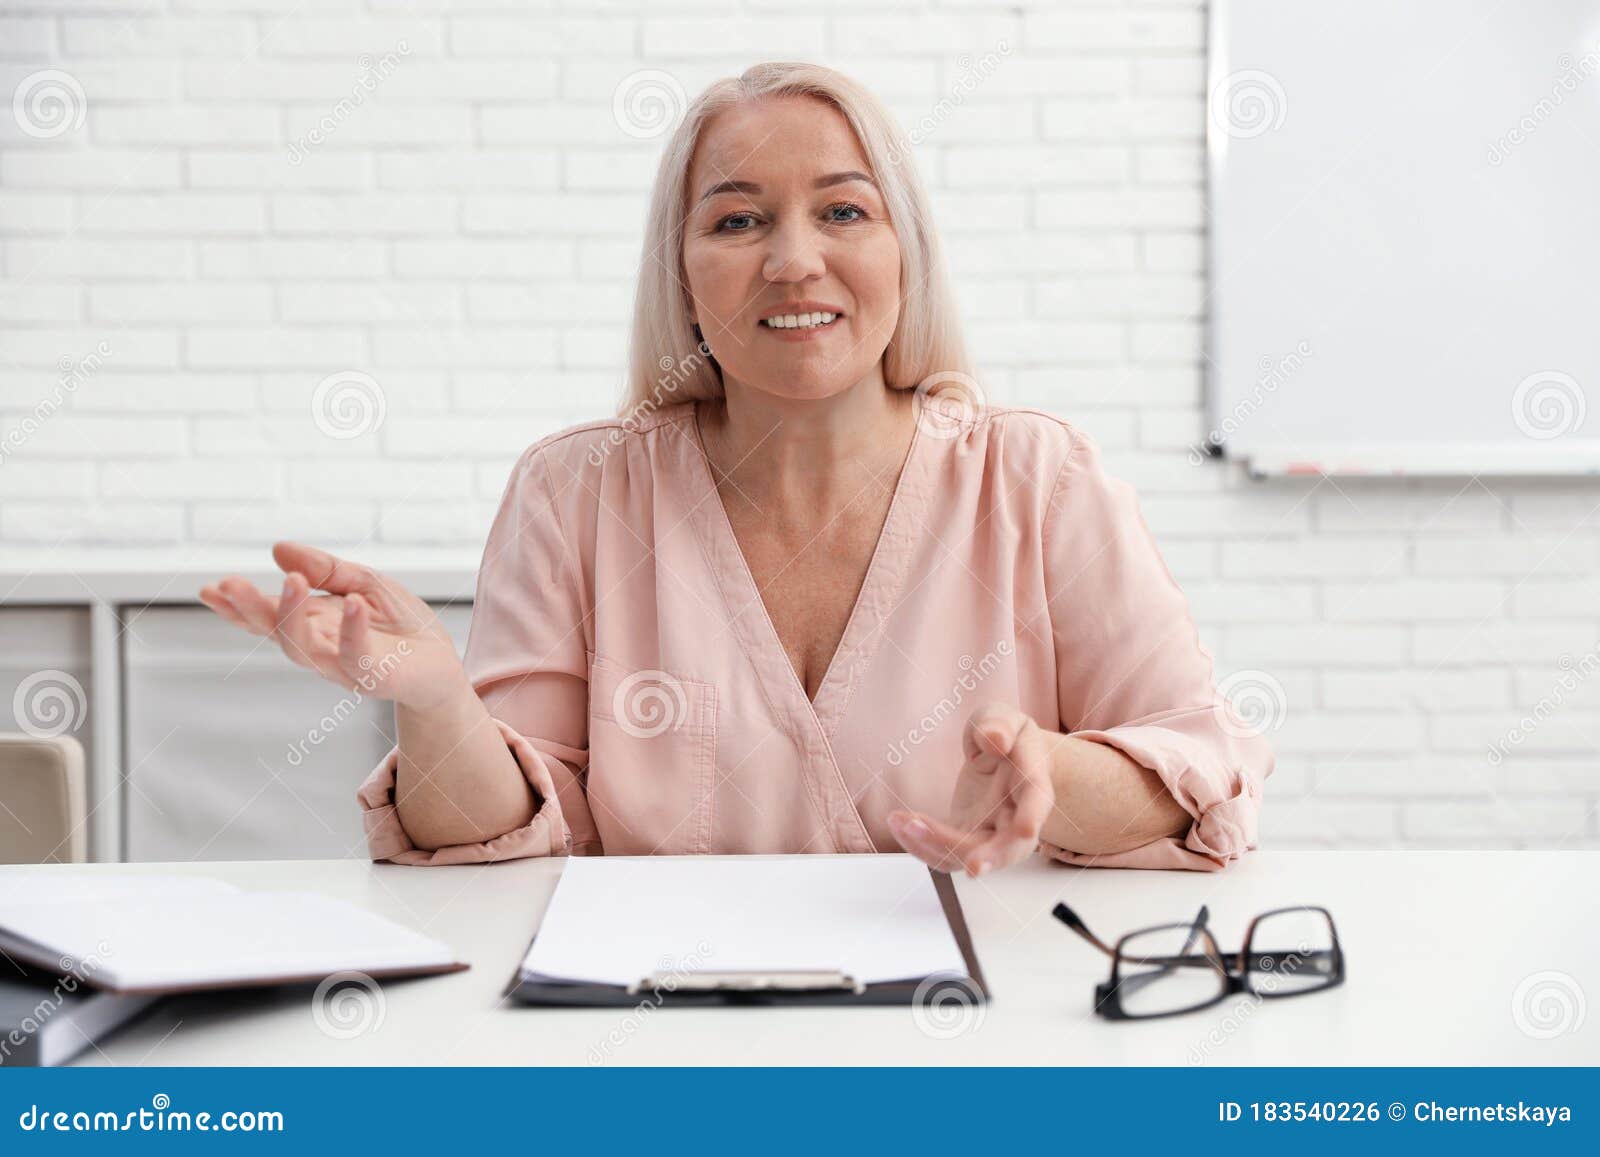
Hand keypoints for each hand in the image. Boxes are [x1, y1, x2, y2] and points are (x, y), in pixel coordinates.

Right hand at [198, 541, 467, 708]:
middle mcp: (320, 649)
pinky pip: (357, 655)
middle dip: (250, 610)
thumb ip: (326, 570)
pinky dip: (352, 629)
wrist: (441, 663)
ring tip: (291, 581)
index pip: (268, 617)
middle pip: (276, 633)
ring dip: (293, 616)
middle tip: (228, 586)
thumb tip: (279, 548)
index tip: (208, 588)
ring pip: (304, 650)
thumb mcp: (364, 583)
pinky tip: (350, 601)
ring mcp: (344, 667)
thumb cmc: (401, 625)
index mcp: (313, 626)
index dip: (237, 606)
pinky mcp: (375, 676)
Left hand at [888, 702, 1055, 876]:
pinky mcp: (966, 837)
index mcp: (1032, 782)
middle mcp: (1016, 817)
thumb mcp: (1001, 717)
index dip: (1033, 815)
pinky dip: (920, 844)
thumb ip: (997, 724)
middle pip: (1010, 846)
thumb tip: (995, 739)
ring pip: (970, 855)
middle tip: (972, 867)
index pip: (1037, 800)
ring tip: (901, 821)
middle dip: (991, 858)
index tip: (1027, 828)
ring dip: (935, 846)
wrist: (1001, 753)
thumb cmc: (1004, 734)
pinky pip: (944, 853)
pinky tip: (899, 822)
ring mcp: (991, 833)